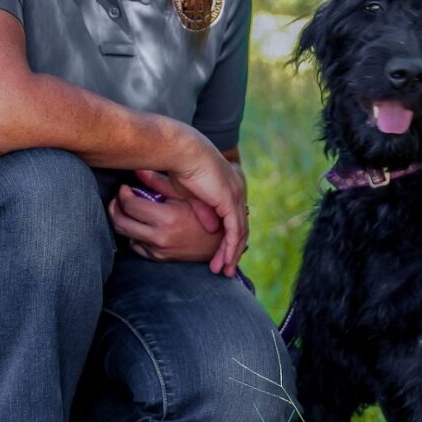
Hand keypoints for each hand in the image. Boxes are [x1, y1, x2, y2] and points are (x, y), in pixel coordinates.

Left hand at [109, 169, 227, 264]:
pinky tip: (138, 225)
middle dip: (114, 209)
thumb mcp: (184, 196)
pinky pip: (136, 246)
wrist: (217, 243)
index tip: (124, 189)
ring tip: (125, 210)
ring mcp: (158, 250)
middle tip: (117, 199)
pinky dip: (134, 235)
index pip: (131, 206)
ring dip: (122, 221)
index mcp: (168, 218)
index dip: (123, 195)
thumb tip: (139, 169)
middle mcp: (161, 237)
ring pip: (126, 235)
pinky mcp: (158, 258)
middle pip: (121, 223)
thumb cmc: (203, 214)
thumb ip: (159, 183)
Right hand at [162, 135, 248, 275]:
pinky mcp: (230, 201)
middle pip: (239, 229)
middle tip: (223, 268)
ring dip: (231, 254)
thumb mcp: (192, 196)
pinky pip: (234, 230)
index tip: (218, 254)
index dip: (227, 238)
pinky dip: (230, 247)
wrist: (183, 152)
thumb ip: (203, 211)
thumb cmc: (181, 168)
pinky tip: (225, 260)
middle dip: (230, 251)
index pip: (234, 219)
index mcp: (229, 188)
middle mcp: (238, 192)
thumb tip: (211, 228)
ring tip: (222, 270)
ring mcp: (236, 196)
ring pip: (239, 233)